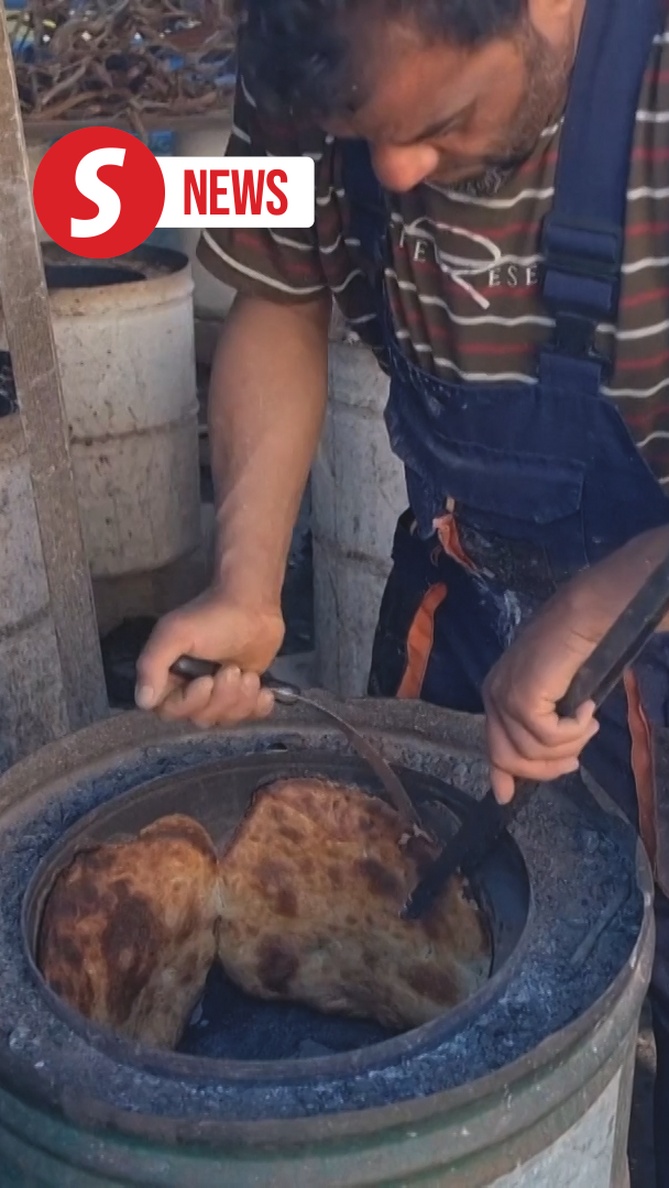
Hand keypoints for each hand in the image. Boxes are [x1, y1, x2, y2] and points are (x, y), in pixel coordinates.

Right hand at [134, 587, 284, 726]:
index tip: (207, 680)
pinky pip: (249, 716)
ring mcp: (219, 694)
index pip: (170, 710)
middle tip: (233, 670)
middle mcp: (190, 689)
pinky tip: (264, 691)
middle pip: (201, 717)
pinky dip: (258, 708)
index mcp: (168, 676)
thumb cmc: (212, 616)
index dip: (190, 701)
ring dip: (240, 700)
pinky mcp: (244, 694)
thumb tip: (143, 701)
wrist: (253, 604)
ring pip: (225, 719)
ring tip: (249, 675)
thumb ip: (153, 664)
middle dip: (221, 698)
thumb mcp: (175, 633)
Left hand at [482, 599, 599, 803]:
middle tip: (575, 761)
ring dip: (569, 745)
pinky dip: (574, 731)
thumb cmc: (574, 651)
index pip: (492, 746)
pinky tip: (587, 710)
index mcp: (496, 695)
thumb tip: (548, 758)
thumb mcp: (554, 696)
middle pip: (508, 758)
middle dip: (545, 769)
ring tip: (588, 725)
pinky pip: (548, 737)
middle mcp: (493, 697)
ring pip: (534, 751)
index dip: (501, 774)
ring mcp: (504, 697)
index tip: (506, 797)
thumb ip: (542, 725)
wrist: (582, 617)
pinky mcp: (521, 698)